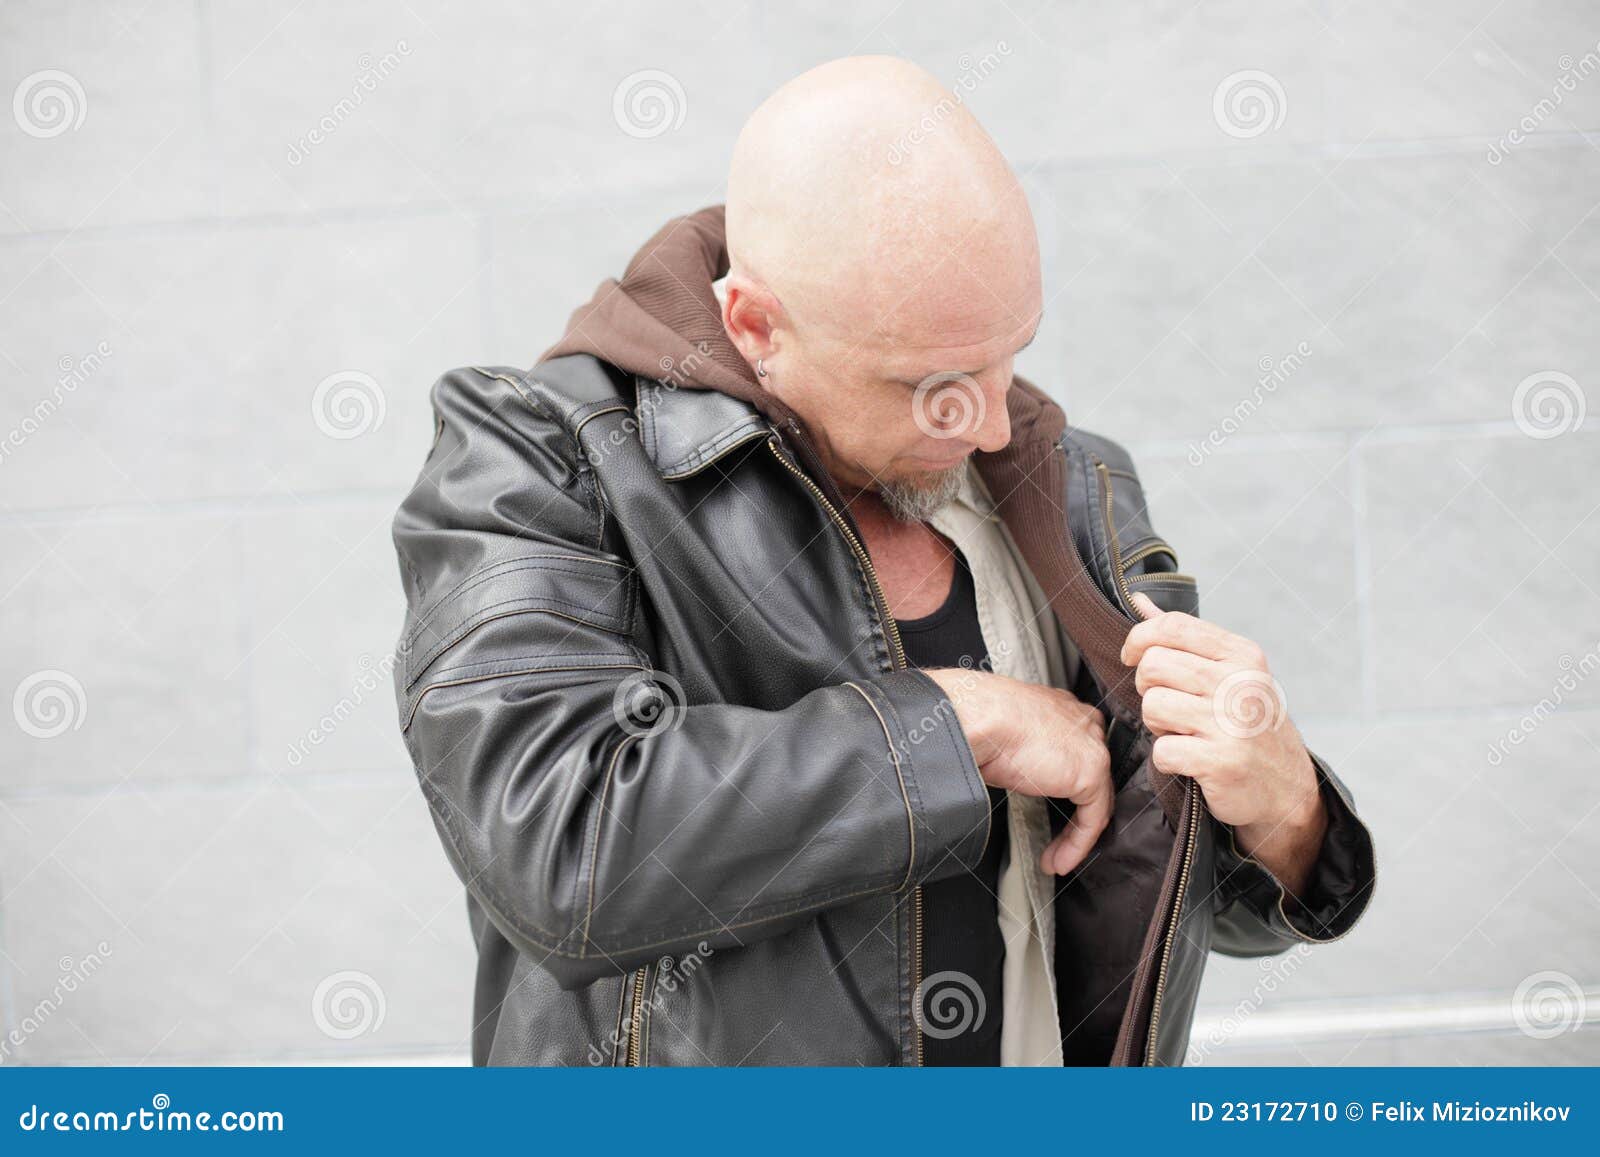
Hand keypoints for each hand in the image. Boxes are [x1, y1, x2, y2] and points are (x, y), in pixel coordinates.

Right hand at [923, 667, 1111, 875]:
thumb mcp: (1006, 736)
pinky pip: (1092, 819)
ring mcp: (1092, 745)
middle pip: (1092, 779)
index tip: (1050, 814)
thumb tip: (1010, 773)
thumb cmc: (979, 719)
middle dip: (1075, 817)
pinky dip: (1076, 845)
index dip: (1066, 789)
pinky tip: (1058, 861)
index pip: (1078, 754)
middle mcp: (1084, 723)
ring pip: (1095, 802)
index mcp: (1063, 710)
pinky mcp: (1091, 771)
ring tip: (1054, 859)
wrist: (977, 716)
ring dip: (1073, 837)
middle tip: (1055, 843)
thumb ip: (1023, 753)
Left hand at [1121, 592, 1326, 895]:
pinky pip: (1162, 751)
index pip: (1171, 626)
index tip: (1133, 658)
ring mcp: (1233, 723)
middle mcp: (1240, 683)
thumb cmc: (1247, 724)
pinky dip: (1168, 760)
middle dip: (1149, 689)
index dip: (1138, 640)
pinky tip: (1191, 761)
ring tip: (1185, 733)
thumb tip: (1139, 600)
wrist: (1286, 790)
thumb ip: (1183, 637)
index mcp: (1242, 655)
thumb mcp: (1228, 673)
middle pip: (1153, 666)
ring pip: (1153, 707)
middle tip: (1171, 707)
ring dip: (1158, 726)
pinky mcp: (1222, 761)